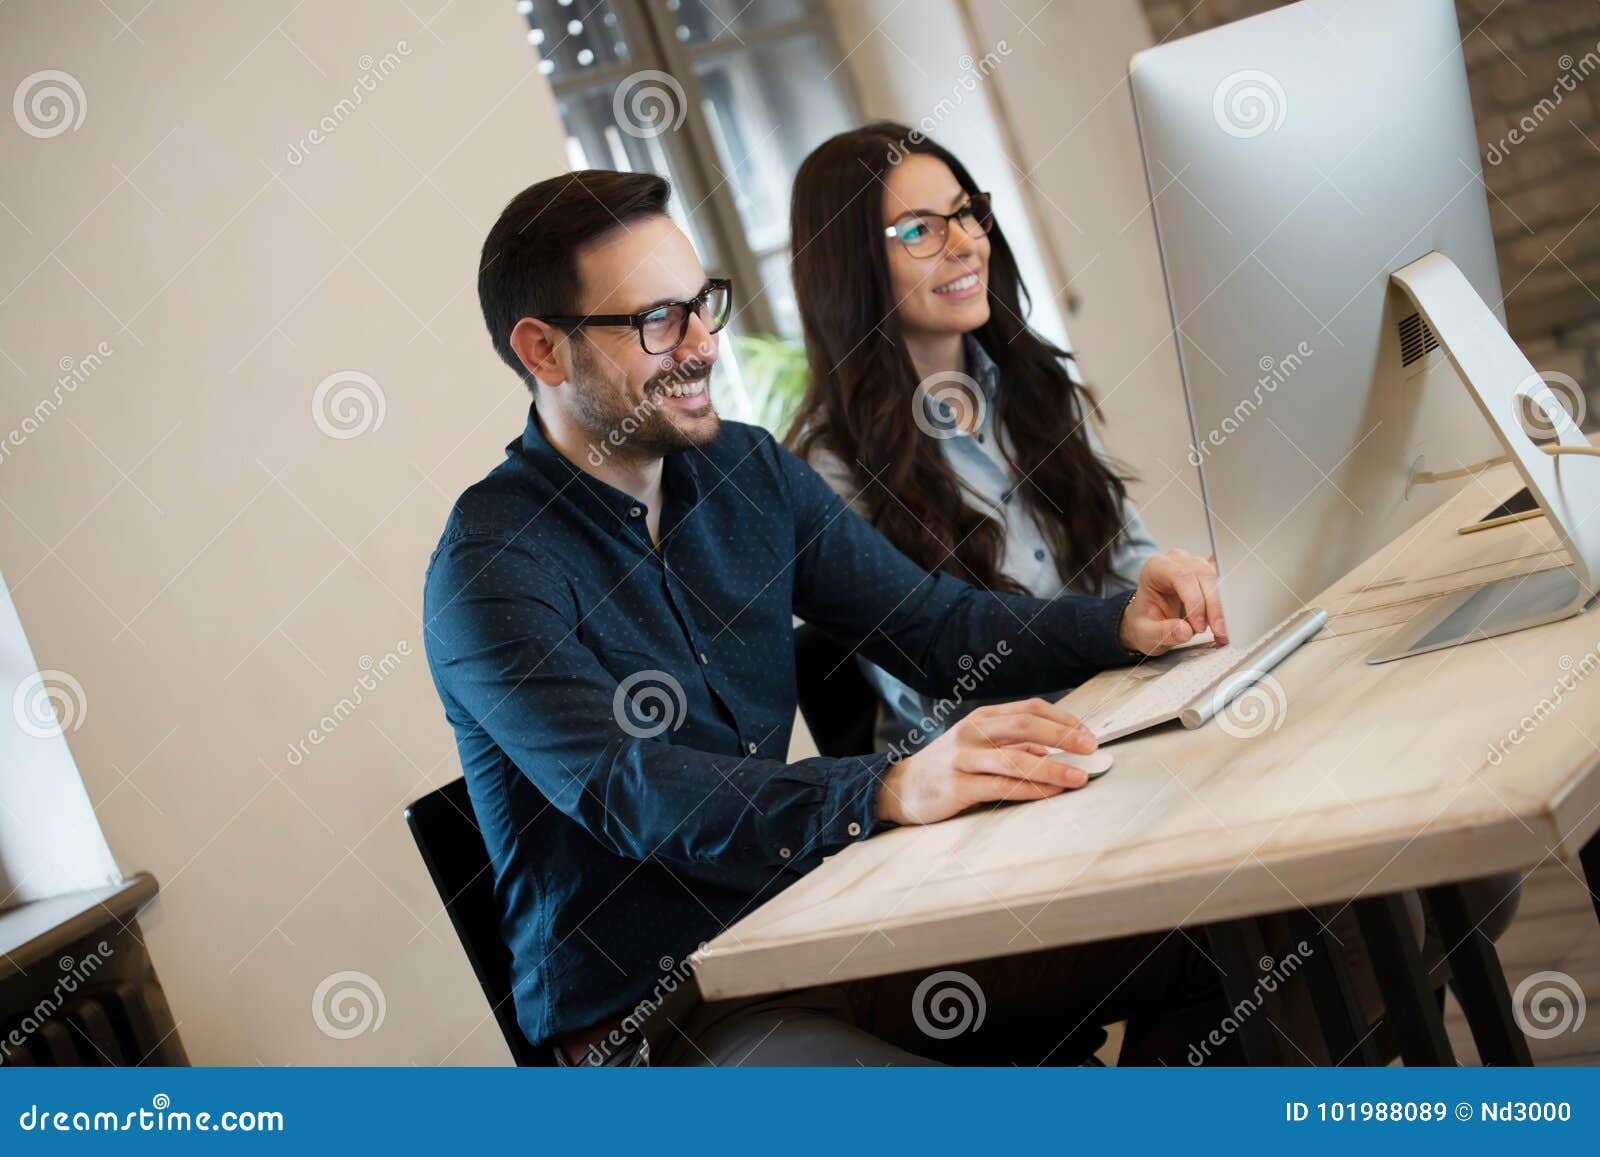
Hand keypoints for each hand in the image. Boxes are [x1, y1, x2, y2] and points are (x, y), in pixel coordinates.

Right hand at [876, 699, 1096, 825]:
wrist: (902, 787)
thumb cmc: (949, 767)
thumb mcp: (981, 746)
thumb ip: (1014, 746)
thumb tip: (1055, 750)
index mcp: (983, 717)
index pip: (1030, 709)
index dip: (1063, 719)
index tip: (1087, 735)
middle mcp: (973, 732)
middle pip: (1025, 724)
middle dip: (1063, 735)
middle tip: (1090, 748)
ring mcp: (963, 758)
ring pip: (1015, 757)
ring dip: (1053, 767)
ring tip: (1078, 776)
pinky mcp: (957, 786)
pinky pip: (1000, 786)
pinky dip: (1030, 788)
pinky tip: (1050, 791)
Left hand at [1118, 548, 1227, 654]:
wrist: (1150, 620)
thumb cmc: (1145, 621)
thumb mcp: (1146, 633)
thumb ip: (1163, 632)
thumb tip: (1184, 630)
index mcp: (1155, 568)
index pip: (1181, 575)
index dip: (1194, 600)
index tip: (1199, 626)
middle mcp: (1176, 562)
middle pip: (1202, 575)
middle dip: (1213, 606)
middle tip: (1217, 631)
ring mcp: (1193, 565)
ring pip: (1215, 579)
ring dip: (1220, 607)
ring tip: (1220, 632)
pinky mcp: (1206, 575)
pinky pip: (1222, 585)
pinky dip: (1224, 606)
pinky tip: (1222, 624)